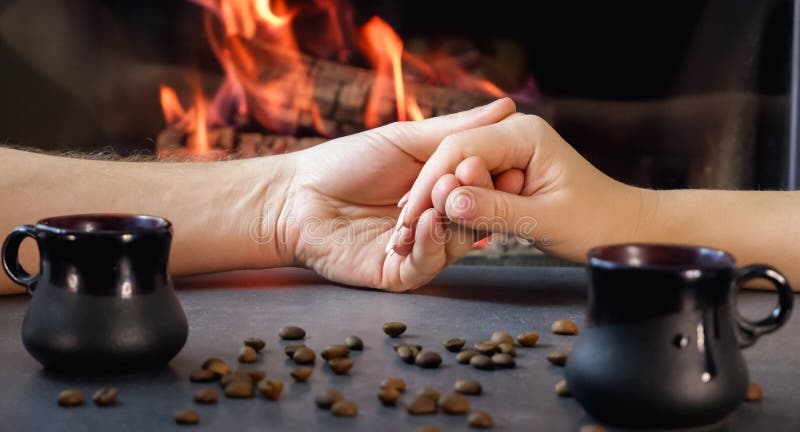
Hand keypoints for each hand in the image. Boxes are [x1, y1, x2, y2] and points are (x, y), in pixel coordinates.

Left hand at [279, 99, 515, 290]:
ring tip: (447, 193)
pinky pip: (427, 265)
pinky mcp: (399, 274)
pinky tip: (425, 220)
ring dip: (455, 218)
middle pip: (477, 216)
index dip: (497, 174)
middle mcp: (438, 223)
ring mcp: (420, 251)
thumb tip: (506, 107)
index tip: (508, 158)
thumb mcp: (404, 139)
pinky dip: (431, 243)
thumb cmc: (345, 165)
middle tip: (476, 173)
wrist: (296, 197)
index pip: (485, 186)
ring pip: (457, 244)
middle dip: (479, 196)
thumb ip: (454, 130)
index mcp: (443, 192)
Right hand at [393, 113, 646, 261]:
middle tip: (402, 230)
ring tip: (409, 233)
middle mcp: (512, 135)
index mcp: (524, 134)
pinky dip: (452, 205)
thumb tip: (446, 202)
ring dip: (435, 201)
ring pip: (455, 170)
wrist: (624, 228)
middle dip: (427, 192)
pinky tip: (434, 225)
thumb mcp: (545, 219)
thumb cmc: (597, 223)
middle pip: (451, 156)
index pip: (460, 149)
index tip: (409, 217)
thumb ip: (494, 210)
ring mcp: (508, 151)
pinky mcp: (505, 171)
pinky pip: (468, 183)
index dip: (430, 184)